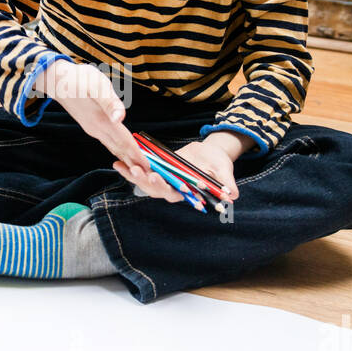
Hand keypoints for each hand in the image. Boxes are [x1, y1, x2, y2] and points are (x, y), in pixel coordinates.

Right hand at [41, 61, 177, 198]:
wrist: (55, 80)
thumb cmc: (77, 78)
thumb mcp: (95, 85)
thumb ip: (108, 102)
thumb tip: (119, 118)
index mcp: (102, 121)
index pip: (125, 142)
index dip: (138, 156)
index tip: (150, 169)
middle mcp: (97, 129)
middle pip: (120, 150)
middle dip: (135, 164)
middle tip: (150, 177)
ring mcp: (93, 129)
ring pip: (114, 148)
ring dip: (127, 160)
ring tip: (140, 170)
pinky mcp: (91, 126)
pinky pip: (109, 143)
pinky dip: (119, 151)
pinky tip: (124, 154)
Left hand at [112, 136, 242, 204]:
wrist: (211, 154)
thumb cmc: (219, 165)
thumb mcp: (224, 172)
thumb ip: (226, 184)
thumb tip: (233, 196)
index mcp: (186, 192)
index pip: (172, 194)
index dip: (162, 188)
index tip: (155, 178)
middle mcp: (172, 188)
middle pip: (153, 189)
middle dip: (143, 180)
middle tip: (135, 169)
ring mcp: (163, 179)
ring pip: (144, 180)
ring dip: (132, 174)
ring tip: (120, 165)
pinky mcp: (158, 169)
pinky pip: (142, 168)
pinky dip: (130, 165)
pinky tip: (118, 160)